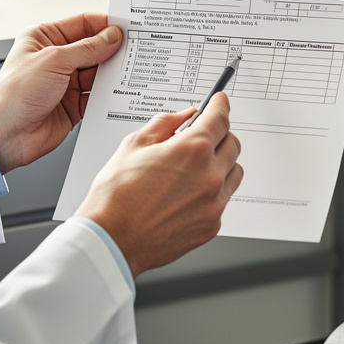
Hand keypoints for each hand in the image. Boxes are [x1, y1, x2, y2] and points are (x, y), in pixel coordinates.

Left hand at [0, 14, 123, 172]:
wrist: (4, 135)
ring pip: (98, 72)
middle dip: (113, 49)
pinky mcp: (73, 104)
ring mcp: (65, 82)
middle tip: (136, 49)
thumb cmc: (13, 95)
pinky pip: (98, 95)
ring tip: (130, 70)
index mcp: (44, 38)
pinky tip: (120, 91)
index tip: (128, 27)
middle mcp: (55, 58)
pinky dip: (109, 94)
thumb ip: (87, 49)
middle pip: (93, 48)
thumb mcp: (54, 61)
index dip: (105, 24)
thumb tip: (112, 37)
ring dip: (112, 73)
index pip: (82, 24)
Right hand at [73, 92, 242, 276]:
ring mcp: (214, 203)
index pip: (221, 118)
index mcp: (192, 150)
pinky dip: (212, 191)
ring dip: (219, 163)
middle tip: (199, 137)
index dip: (220, 105)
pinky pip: (223, 199)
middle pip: (232, 143)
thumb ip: (165, 123)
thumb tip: (185, 115)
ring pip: (233, 171)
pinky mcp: (212, 225)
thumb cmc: (116, 197)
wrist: (111, 241)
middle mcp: (210, 176)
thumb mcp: (134, 145)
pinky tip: (187, 194)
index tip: (220, 102)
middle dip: (218, 135)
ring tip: (192, 169)